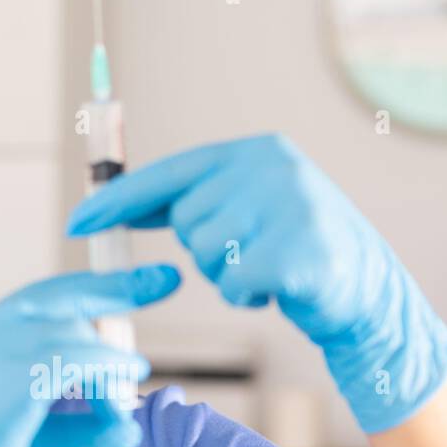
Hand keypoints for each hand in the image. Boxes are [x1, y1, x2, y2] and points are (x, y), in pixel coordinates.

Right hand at [0, 265, 180, 446]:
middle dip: (117, 288)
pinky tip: (120, 399)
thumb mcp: (23, 442)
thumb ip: (71, 427)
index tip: (139, 282)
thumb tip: (129, 427)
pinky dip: (108, 374)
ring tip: (117, 404)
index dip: (93, 287)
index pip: (42, 299)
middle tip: (163, 283)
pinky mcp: (8, 383)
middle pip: (62, 298)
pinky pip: (76, 361)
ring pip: (74, 334)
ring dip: (110, 367)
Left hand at [67, 134, 446, 433]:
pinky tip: (278, 289)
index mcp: (255, 152)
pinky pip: (234, 281)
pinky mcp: (296, 249)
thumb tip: (120, 204)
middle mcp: (271, 167)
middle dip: (206, 251)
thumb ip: (196, 201)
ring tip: (268, 270)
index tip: (77, 222)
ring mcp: (288, 205)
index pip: (171, 173)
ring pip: (207, 254)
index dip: (120, 200)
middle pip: (187, 221)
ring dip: (227, 276)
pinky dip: (248, 295)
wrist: (370, 292)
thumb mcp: (250, 209)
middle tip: (250, 254)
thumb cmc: (298, 252)